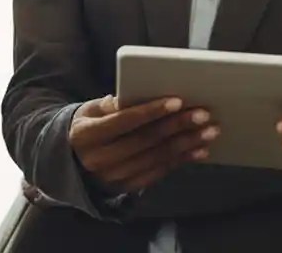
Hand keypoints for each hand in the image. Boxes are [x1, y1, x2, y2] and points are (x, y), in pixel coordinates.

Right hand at [69, 95, 218, 192]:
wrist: (71, 161)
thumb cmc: (88, 126)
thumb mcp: (91, 110)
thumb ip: (113, 103)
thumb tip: (136, 94)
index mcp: (87, 135)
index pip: (124, 121)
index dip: (152, 111)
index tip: (178, 101)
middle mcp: (99, 160)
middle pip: (146, 140)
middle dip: (177, 126)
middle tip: (203, 114)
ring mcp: (114, 177)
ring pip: (157, 158)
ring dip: (186, 144)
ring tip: (209, 131)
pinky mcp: (128, 188)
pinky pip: (159, 173)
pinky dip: (182, 160)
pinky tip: (200, 150)